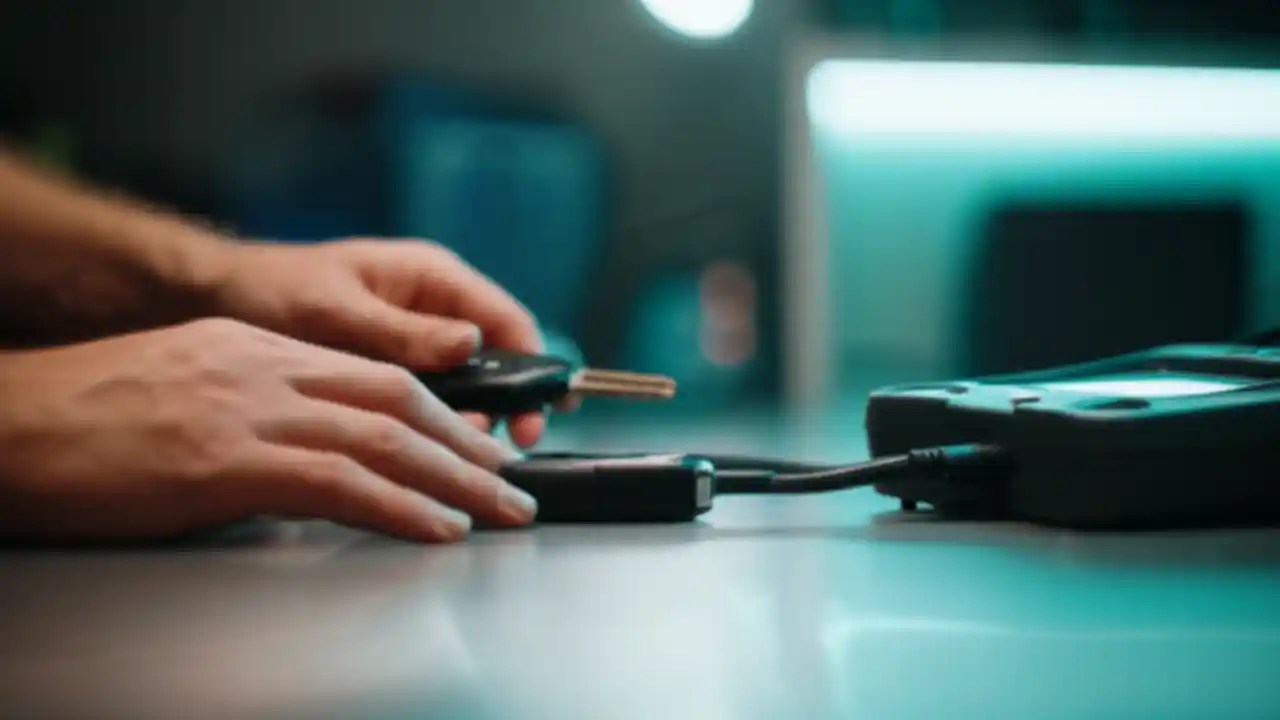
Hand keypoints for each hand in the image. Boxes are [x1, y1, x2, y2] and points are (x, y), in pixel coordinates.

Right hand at [0, 318, 537, 541]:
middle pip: (401, 398)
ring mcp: (248, 409)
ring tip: (501, 510)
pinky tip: (437, 527)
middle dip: (466, 443)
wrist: (7, 422)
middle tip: (511, 478)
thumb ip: (262, 405)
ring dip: (456, 479)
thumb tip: (316, 451)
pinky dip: (400, 506)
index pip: (377, 372)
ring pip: (386, 437)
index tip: (477, 441)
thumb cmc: (82, 417)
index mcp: (260, 349)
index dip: (441, 409)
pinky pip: (339, 481)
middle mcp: (266, 367)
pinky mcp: (226, 459)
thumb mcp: (190, 387)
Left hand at [211, 238, 548, 446]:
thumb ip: (402, 331)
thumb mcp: (336, 310)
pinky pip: (434, 399)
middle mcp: (433, 308)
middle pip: (498, 361)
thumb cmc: (271, 290)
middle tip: (503, 452)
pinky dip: (437, 426)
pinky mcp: (393, 369)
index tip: (532, 417)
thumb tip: (470, 343)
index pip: (508, 322)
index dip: (532, 371)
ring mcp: (415, 340)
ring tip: (458, 458)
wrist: (214, 300)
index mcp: (431, 278)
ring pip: (469, 386)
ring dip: (472, 421)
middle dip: (507, 407)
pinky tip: (427, 454)